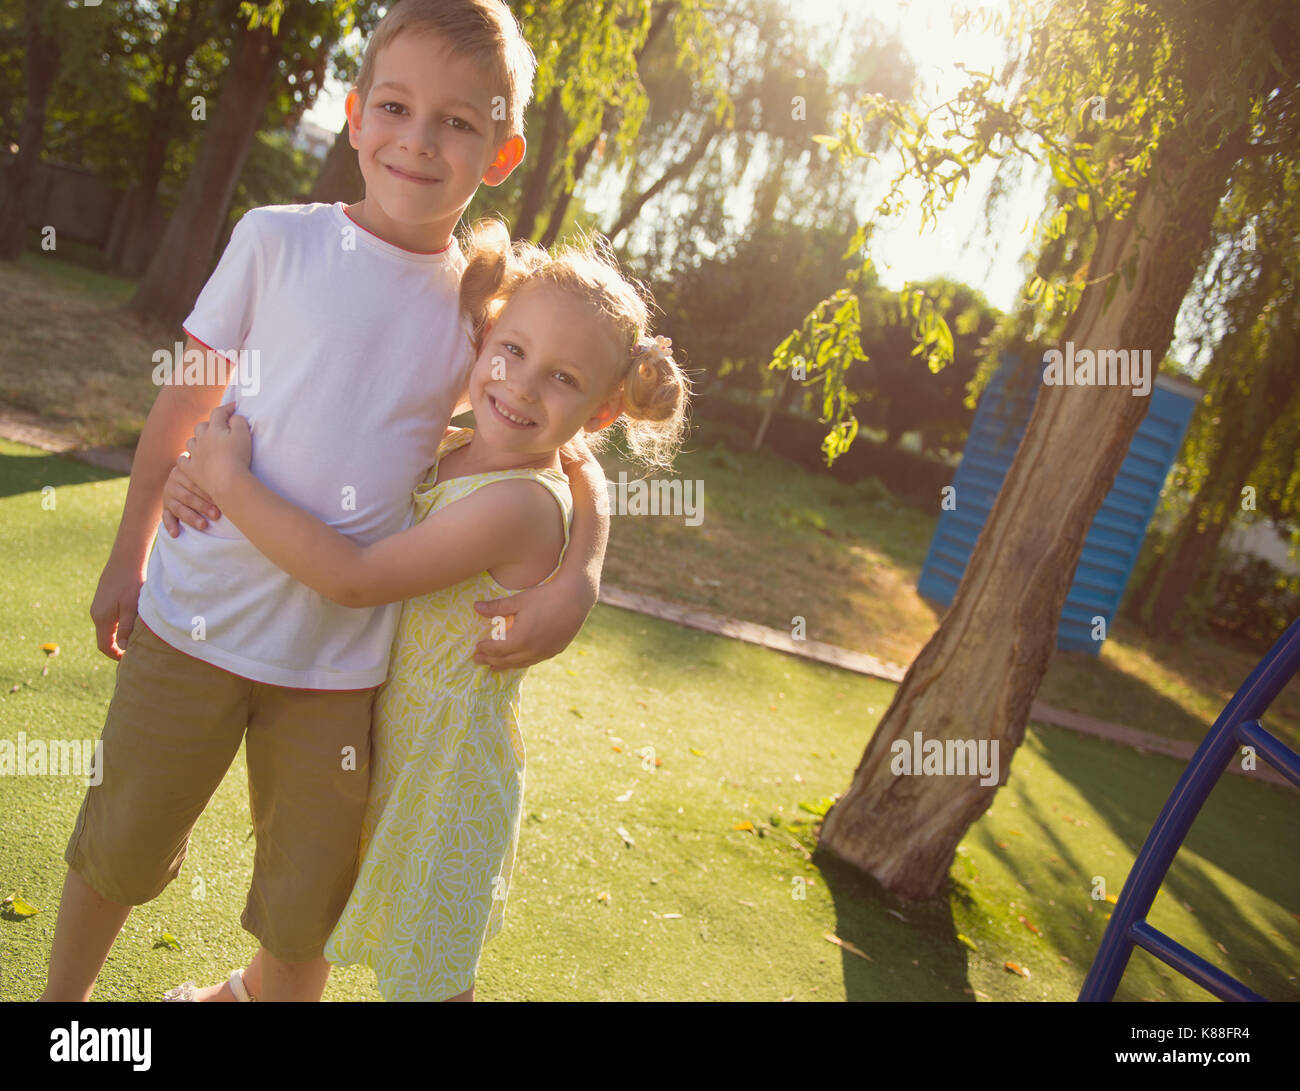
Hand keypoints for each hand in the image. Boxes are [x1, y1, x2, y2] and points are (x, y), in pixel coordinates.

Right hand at [89, 554, 146, 659]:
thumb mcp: (132, 608)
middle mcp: (96, 614)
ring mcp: (98, 607)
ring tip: (136, 640)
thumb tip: (122, 649)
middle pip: (105, 639)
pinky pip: (109, 619)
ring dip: (119, 637)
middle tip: (135, 653)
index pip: (104, 646)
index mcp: (102, 619)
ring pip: (107, 629)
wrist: (125, 560)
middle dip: (118, 648)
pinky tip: (132, 624)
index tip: (129, 660)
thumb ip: (126, 628)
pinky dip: (118, 626)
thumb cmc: (131, 583)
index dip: (115, 656)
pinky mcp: (103, 600)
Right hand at [162, 455, 221, 536]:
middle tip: (216, 515)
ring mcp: (169, 494)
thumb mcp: (211, 470)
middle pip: (188, 495)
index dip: (208, 492)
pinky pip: (167, 517)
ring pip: (179, 508)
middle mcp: (174, 481)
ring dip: (191, 517)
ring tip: (203, 525)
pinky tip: (176, 534)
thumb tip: (238, 479)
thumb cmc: (211, 474)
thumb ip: (218, 471)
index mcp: (184, 470)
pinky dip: (170, 526)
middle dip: (202, 506)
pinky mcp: (166, 506)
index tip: (222, 500)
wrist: (191, 475)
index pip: (195, 482)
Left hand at [185, 403, 251, 500]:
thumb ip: (239, 421)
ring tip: (206, 443)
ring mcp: (194, 454)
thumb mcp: (244, 434)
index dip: (227, 408)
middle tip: (220, 428)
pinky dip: (186, 457)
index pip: (219, 412)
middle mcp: (201, 439)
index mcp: (214, 429)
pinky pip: (183, 460)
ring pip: (191, 442)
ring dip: (198, 440)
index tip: (234, 406)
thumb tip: (234, 416)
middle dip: (210, 424)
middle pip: (202, 426)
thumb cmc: (238, 457)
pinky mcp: (191, 470)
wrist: (228, 481)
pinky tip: (191, 458)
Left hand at [473, 575, 594, 669]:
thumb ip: (496, 607)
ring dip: (505, 665)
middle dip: (490, 660)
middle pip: (506, 660)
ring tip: (495, 666)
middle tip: (478, 660)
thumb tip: (475, 607)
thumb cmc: (546, 596)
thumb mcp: (519, 600)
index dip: (485, 649)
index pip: (496, 649)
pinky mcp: (555, 650)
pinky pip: (533, 660)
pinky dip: (521, 661)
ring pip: (520, 663)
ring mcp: (544, 652)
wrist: (576, 597)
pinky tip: (518, 659)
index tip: (476, 647)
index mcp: (520, 638)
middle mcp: (532, 650)